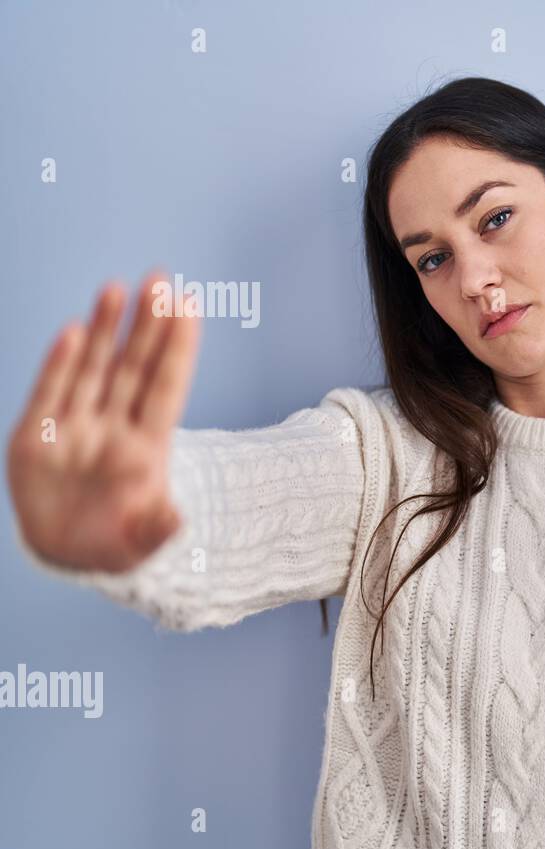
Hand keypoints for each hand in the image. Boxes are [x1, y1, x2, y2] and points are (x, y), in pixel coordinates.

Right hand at [7, 274, 201, 571]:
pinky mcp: (35, 438)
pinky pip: (50, 393)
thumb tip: (176, 521)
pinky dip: (62, 364)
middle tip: (161, 279)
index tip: (190, 308)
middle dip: (147, 325)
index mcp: (147, 450)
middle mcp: (112, 429)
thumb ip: (157, 531)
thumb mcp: (140, 545)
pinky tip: (75, 332)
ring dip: (106, 330)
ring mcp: (74, 429)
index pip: (166, 388)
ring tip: (118, 289)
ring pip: (94, 370)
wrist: (67, 554)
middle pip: (134, 368)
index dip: (177, 350)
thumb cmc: (114, 544)